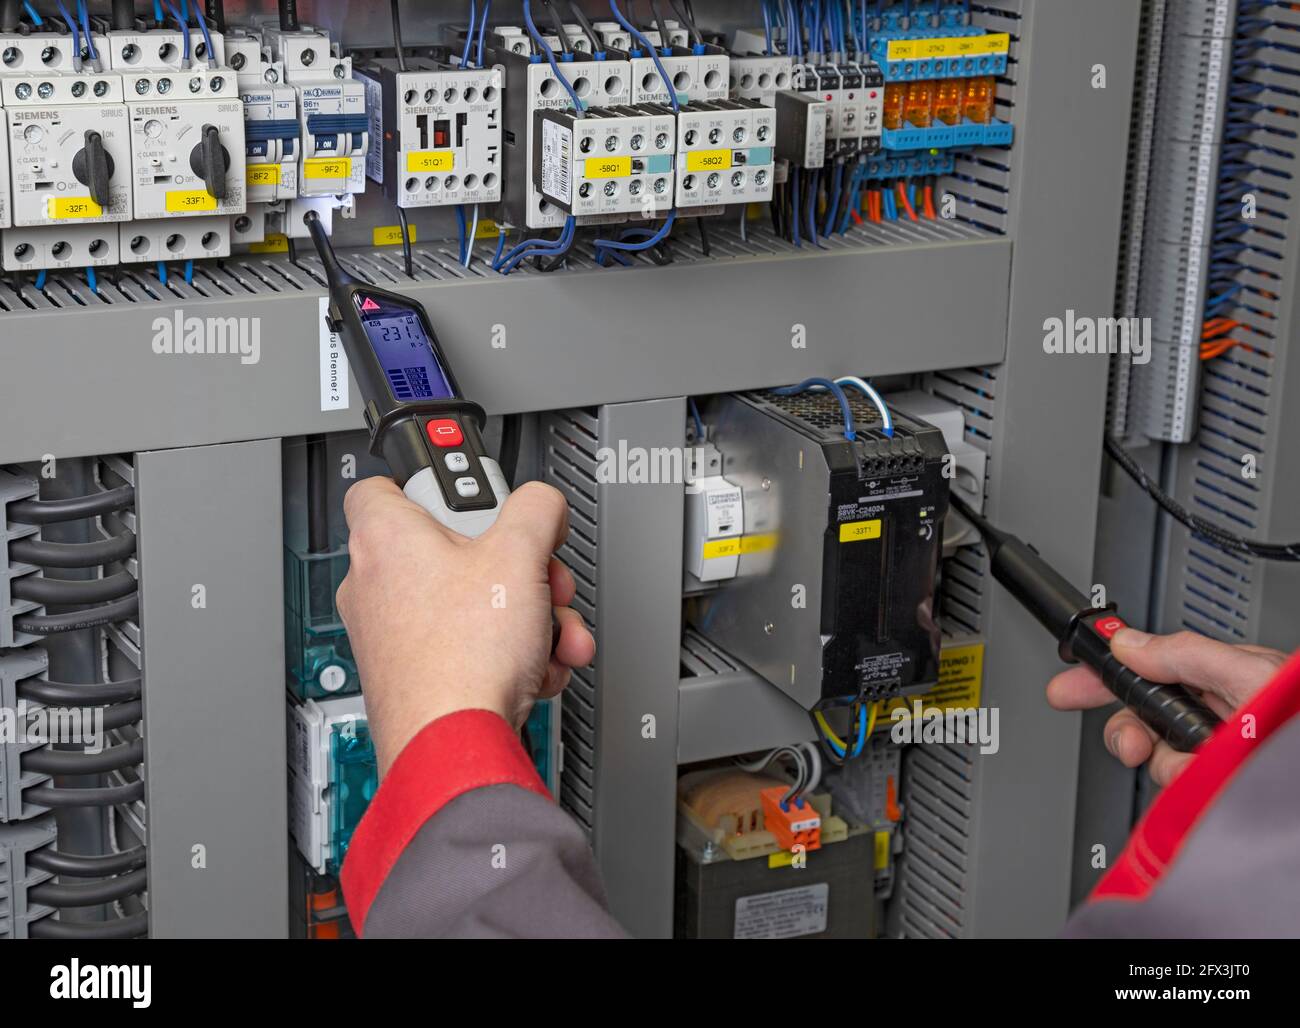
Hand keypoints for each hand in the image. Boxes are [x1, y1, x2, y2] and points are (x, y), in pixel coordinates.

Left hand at [336, 476, 595, 775]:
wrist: (455, 746)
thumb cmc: (463, 659)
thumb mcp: (520, 554)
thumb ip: (536, 508)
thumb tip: (542, 504)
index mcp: (385, 538)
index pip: (384, 483)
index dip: (434, 483)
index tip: (475, 494)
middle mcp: (376, 585)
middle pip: (454, 549)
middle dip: (515, 564)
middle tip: (538, 574)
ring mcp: (392, 635)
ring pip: (471, 601)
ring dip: (526, 614)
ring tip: (551, 633)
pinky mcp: (414, 675)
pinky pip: (471, 644)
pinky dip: (509, 652)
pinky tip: (536, 665)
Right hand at [1047, 628, 1286, 786]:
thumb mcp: (1249, 674)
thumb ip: (1185, 653)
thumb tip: (1130, 644)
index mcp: (1221, 676)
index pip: (1146, 666)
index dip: (1103, 672)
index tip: (1068, 682)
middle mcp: (1216, 715)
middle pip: (1142, 717)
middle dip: (1130, 731)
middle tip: (1130, 745)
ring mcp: (1215, 754)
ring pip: (1156, 758)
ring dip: (1168, 764)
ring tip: (1198, 765)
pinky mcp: (1214, 788)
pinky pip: (1175, 788)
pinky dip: (1183, 786)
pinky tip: (1205, 783)